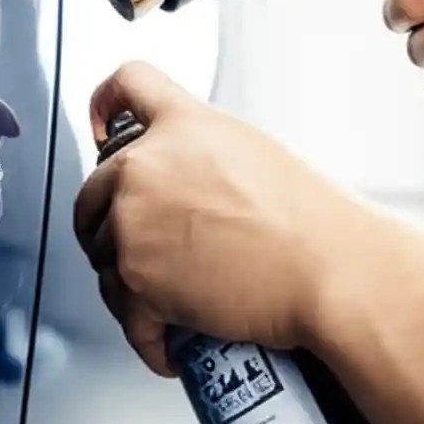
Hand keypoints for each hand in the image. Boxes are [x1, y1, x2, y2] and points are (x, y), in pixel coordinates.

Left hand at [75, 62, 368, 377]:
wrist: (330, 273)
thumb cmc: (314, 224)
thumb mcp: (256, 154)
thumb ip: (203, 154)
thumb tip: (187, 182)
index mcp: (183, 126)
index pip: (127, 81)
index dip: (106, 104)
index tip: (102, 127)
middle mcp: (147, 166)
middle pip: (93, 191)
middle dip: (107, 222)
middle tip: (137, 248)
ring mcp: (133, 221)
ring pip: (102, 255)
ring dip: (126, 282)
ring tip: (167, 301)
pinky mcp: (135, 276)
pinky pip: (123, 310)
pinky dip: (145, 334)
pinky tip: (168, 342)